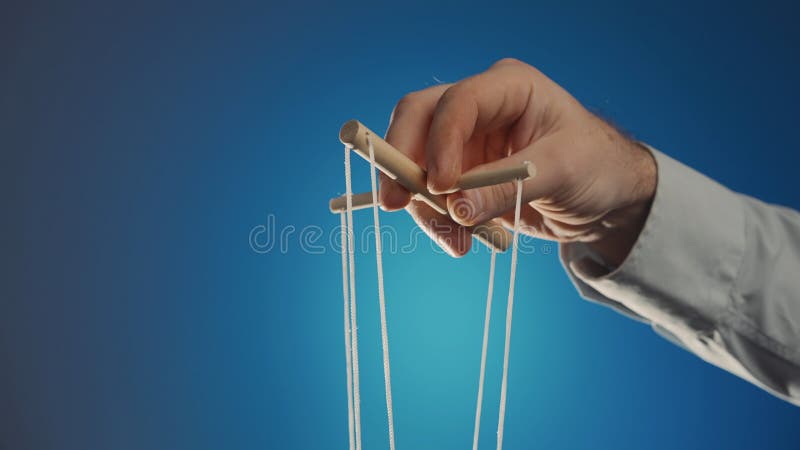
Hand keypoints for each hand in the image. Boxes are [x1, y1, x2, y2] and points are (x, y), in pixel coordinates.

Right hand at [381, 58, 655, 266]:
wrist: (607, 201)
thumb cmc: (598, 168)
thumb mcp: (561, 172)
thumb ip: (507, 186)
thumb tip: (456, 208)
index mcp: (508, 88)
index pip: (458, 102)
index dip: (440, 141)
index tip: (441, 186)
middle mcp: (479, 110)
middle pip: (418, 120)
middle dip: (403, 162)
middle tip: (395, 203)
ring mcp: (465, 143)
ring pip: (416, 163)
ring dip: (424, 205)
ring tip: (453, 241)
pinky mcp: (461, 178)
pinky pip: (431, 196)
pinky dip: (437, 221)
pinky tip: (458, 242)